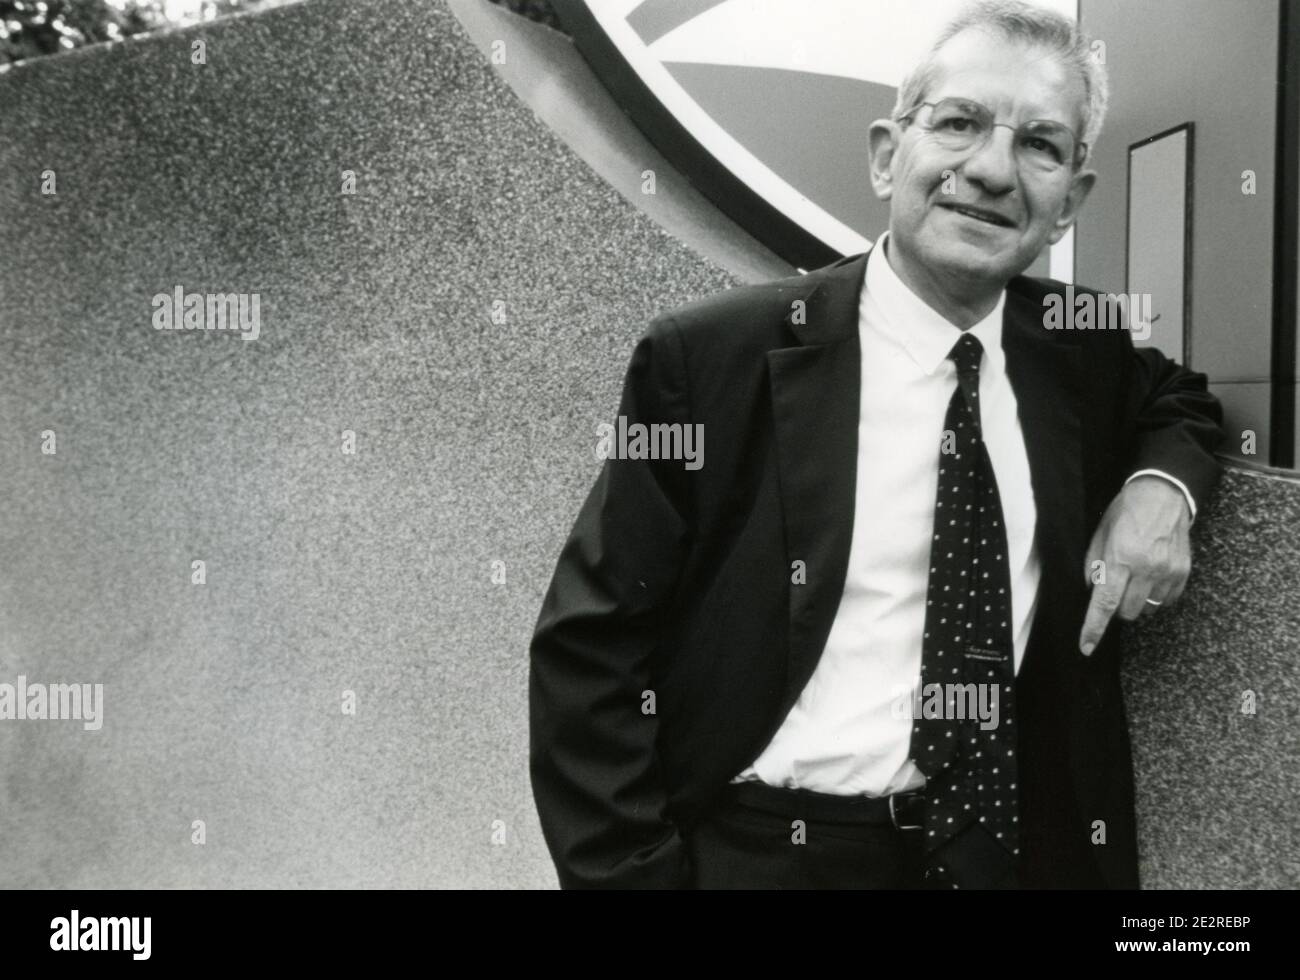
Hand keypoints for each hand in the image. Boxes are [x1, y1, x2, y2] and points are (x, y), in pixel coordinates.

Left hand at [1078, 476, 1191, 655]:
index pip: (1104, 602)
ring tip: (1134, 577)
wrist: (1163, 494)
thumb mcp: (1100, 535)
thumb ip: (1093, 566)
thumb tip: (1092, 592)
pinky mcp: (1183, 572)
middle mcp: (1146, 567)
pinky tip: (1151, 577)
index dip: (1094, 628)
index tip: (1087, 646)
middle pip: (1126, 611)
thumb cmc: (1126, 513)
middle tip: (1116, 586)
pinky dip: (1155, 596)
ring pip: (1147, 609)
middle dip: (1116, 606)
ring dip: (1136, 601)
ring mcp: (1168, 571)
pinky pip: (1167, 601)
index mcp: (1120, 557)